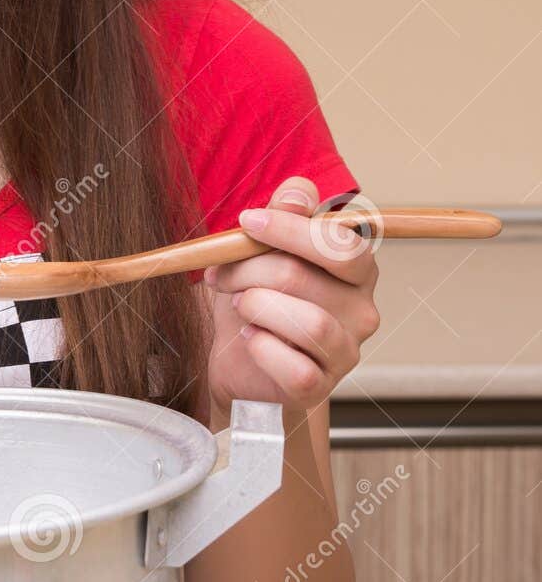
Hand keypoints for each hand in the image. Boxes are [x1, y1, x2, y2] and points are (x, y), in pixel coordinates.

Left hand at [201, 175, 380, 429]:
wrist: (242, 363)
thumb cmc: (258, 299)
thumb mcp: (262, 249)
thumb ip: (283, 213)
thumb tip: (296, 194)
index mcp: (356, 269)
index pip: (340, 244)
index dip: (288, 229)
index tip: (246, 222)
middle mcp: (362, 309)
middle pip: (304, 277)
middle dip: (248, 269)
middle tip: (219, 274)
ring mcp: (346, 351)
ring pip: (307, 323)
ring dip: (255, 307)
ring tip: (240, 306)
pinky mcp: (321, 386)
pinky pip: (296, 367)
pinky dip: (262, 348)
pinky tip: (249, 338)